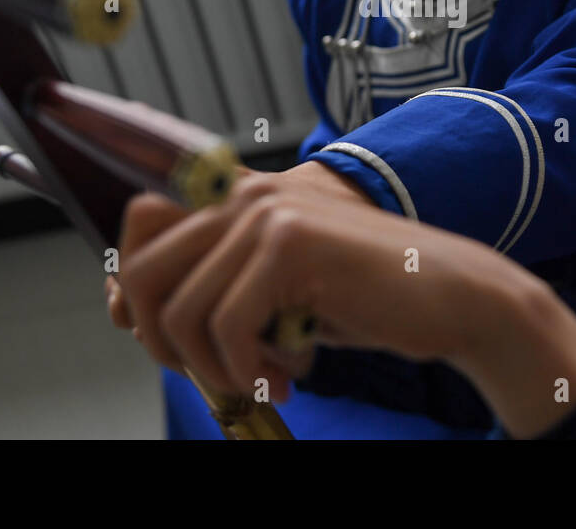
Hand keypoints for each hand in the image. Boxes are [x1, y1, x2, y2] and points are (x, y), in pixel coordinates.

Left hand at [112, 168, 529, 401]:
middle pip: (144, 271)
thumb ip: (213, 285)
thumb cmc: (363, 299)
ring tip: (267, 381)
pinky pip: (229, 328)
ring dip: (217, 368)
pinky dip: (251, 369)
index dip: (129, 286)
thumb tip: (123, 307)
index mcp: (237, 195)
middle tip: (216, 376)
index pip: (141, 222)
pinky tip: (293, 375)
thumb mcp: (275, 290)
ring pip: (184, 312)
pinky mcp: (289, 245)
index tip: (163, 339)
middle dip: (165, 342)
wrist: (452, 299)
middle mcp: (243, 194)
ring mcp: (266, 214)